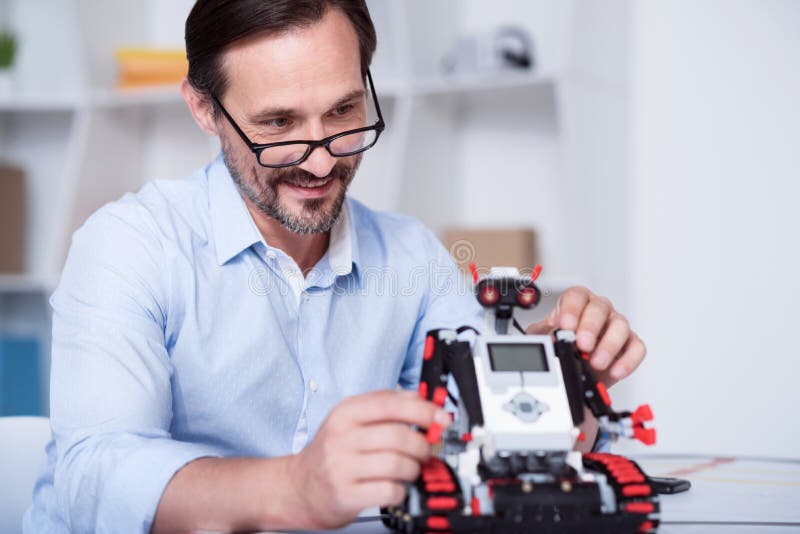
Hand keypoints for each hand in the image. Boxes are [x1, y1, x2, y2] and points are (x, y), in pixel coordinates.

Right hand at [288, 390, 450, 528]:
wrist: (298, 487)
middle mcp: (340, 438)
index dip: (423, 410)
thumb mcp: (350, 420)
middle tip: (426, 450)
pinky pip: (389, 490)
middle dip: (422, 445)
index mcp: (345, 413)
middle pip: (398, 435)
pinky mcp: (345, 495)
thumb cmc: (330, 452)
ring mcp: (340, 467)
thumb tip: (421, 399)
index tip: (441, 418)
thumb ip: (383, 406)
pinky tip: (396, 487)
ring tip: (410, 470)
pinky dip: (401, 490)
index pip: (390, 404)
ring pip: (396, 464)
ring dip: (414, 468)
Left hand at [526, 286, 645, 386]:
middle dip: (591, 327)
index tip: (566, 325)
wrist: (572, 366)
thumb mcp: (544, 337)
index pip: (576, 296)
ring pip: (621, 325)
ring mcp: (616, 326)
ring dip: (609, 345)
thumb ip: (545, 334)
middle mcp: (599, 310)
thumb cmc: (560, 344)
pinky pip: (636, 348)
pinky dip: (628, 360)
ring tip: (596, 363)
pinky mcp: (629, 344)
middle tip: (583, 345)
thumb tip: (550, 339)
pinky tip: (614, 371)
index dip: (572, 309)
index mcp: (576, 302)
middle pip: (600, 308)